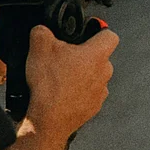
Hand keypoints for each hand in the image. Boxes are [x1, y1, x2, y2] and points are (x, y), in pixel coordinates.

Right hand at [24, 23, 117, 141]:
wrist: (49, 120)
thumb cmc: (50, 86)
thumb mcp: (39, 48)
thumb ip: (43, 31)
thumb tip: (43, 29)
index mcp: (97, 54)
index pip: (110, 35)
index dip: (99, 31)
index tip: (88, 32)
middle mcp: (104, 72)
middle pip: (101, 57)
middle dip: (85, 55)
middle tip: (66, 57)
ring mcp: (100, 92)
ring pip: (95, 76)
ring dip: (82, 75)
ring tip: (61, 78)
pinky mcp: (93, 107)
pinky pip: (89, 94)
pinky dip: (78, 92)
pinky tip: (62, 93)